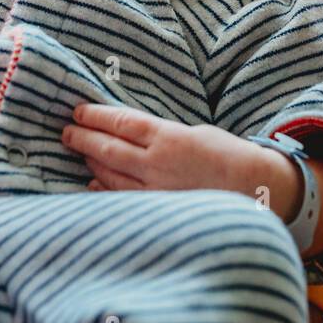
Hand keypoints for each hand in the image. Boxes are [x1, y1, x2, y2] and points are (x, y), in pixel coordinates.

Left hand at [62, 103, 301, 218]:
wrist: (257, 190)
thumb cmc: (229, 157)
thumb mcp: (196, 132)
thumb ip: (162, 135)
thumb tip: (134, 136)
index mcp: (168, 137)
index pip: (120, 123)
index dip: (95, 116)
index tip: (78, 112)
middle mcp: (156, 164)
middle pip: (107, 148)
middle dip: (82, 139)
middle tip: (65, 132)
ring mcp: (154, 190)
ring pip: (109, 175)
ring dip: (90, 163)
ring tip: (77, 153)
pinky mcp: (157, 210)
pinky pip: (120, 199)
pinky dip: (103, 190)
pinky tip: (92, 184)